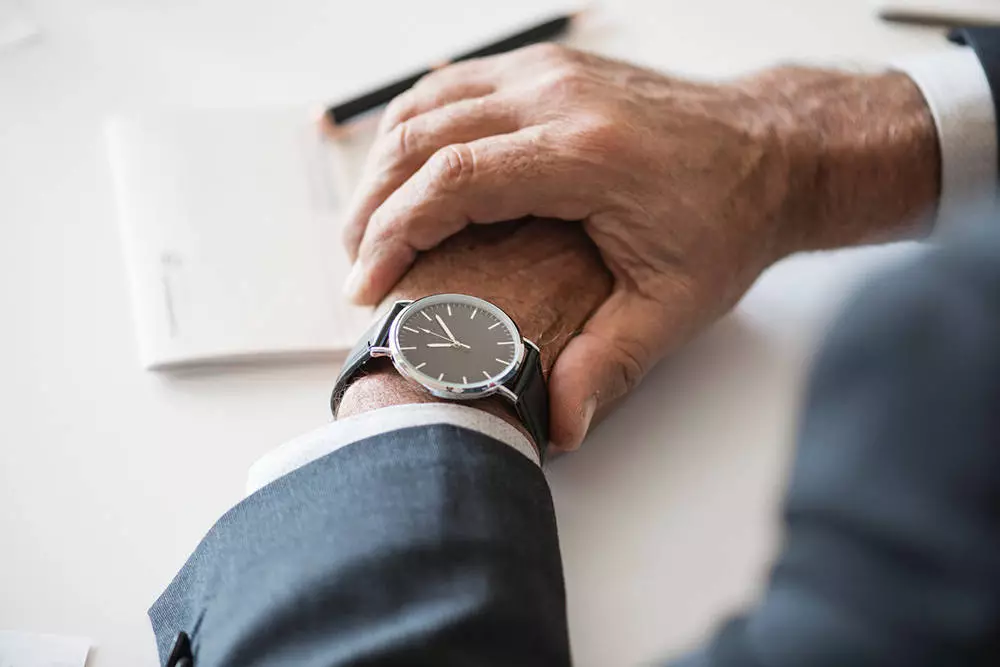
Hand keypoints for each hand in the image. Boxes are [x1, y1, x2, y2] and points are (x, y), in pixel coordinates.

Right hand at [341, 44, 937, 448]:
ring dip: (384, 165)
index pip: (452, 180)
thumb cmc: (727, 221)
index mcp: (587, 154)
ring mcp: (551, 72)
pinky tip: (405, 173)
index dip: (393, 234)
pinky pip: (454, 86)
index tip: (367, 285)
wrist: (771, 152)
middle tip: (358, 266)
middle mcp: (560, 97)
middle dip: (372, 206)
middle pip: (421, 135)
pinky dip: (415, 130)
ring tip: (370, 229)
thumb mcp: (676, 305)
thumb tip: (558, 426)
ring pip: (427, 102)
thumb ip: (610, 363)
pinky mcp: (548, 69)